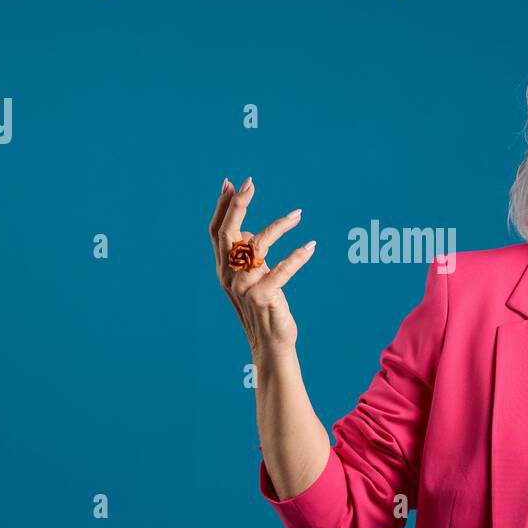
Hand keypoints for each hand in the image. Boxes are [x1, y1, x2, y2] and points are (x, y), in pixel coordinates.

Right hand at [209, 176, 314, 355]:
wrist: (271, 343)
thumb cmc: (264, 306)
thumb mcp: (251, 277)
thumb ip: (245, 254)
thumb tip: (244, 227)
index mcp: (224, 269)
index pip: (216, 232)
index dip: (222, 207)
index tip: (230, 183)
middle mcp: (229, 276)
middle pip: (227, 234)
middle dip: (238, 205)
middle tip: (250, 183)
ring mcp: (244, 287)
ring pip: (256, 246)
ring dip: (277, 226)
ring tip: (297, 215)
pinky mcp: (263, 297)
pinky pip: (282, 270)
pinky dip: (298, 257)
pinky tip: (311, 245)